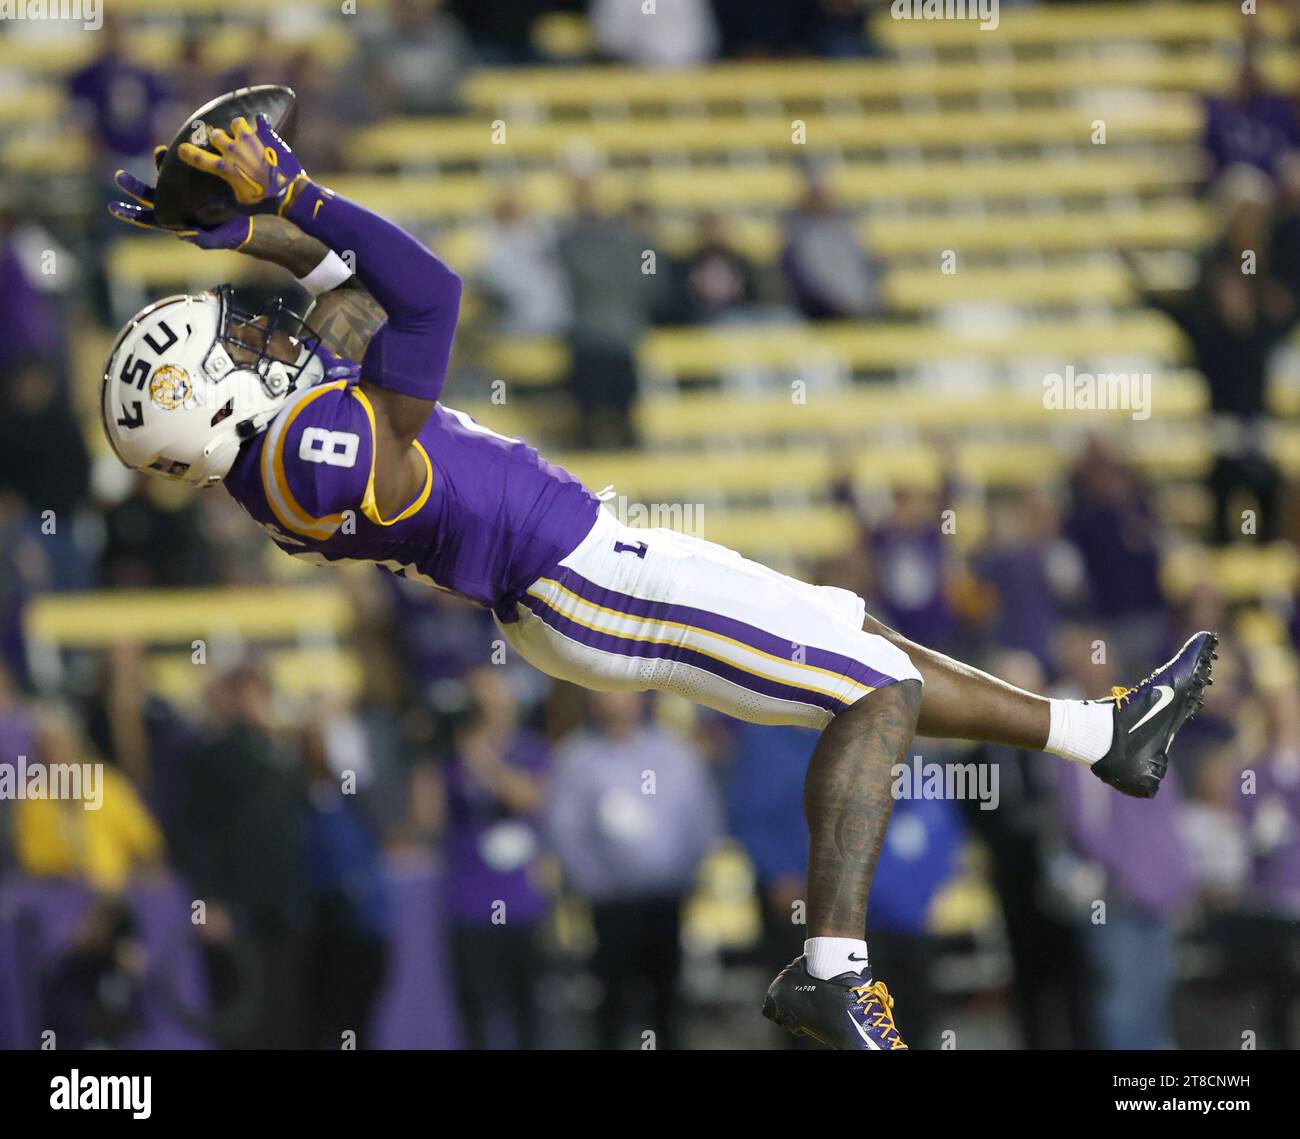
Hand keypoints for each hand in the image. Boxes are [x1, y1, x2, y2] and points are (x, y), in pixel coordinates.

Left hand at [107, 160, 253, 250]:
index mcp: (174, 220)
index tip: (112, 207)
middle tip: (119, 175)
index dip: (129, 213)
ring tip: (159, 151)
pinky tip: (179, 149)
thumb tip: (181, 234)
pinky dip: (177, 159)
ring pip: (163, 177)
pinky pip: (180, 168)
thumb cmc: (228, 234)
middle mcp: (173, 204)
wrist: (245, 220)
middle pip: (148, 194)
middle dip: (132, 185)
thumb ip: (201, 239)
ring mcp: (181, 191)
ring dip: (159, 164)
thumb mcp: (216, 240)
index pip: (147, 218)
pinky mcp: (193, 180)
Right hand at [178, 113, 306, 212]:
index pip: (199, 158)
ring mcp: (250, 141)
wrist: (288, 192)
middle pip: (216, 134)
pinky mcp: (266, 135)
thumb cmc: (263, 202)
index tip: (182, 149)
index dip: (188, 153)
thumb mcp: (240, 204)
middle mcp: (234, 151)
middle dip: (218, 139)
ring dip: (237, 128)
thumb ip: (224, 200)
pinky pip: (260, 119)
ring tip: (242, 134)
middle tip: (224, 144)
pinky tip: (262, 123)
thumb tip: (211, 207)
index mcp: (225, 168)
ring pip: (236, 123)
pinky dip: (261, 121)